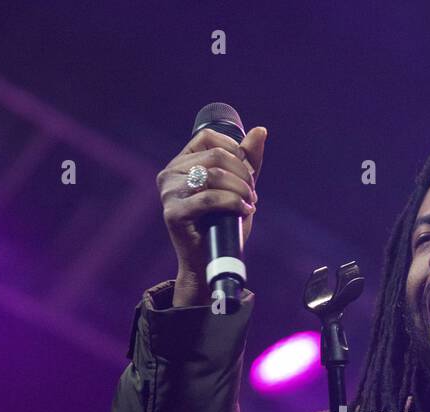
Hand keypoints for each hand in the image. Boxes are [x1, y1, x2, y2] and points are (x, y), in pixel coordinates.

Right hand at [157, 125, 267, 305]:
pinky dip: (233, 203)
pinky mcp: (173, 213)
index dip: (234, 150)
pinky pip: (209, 198)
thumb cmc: (223, 224)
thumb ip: (247, 160)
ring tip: (248, 202)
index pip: (208, 137)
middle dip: (242, 173)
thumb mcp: (238, 187)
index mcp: (180, 163)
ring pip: (214, 174)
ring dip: (240, 188)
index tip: (246, 173)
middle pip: (215, 155)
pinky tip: (243, 211)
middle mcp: (169, 174)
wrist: (210, 263)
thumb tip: (261, 130)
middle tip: (251, 193)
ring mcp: (169, 193)